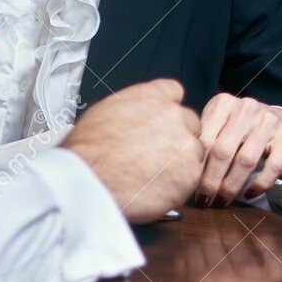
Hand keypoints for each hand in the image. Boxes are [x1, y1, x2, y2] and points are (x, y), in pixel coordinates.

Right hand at [62, 79, 203, 222]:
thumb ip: (132, 109)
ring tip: (152, 176)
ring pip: (194, 152)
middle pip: (190, 123)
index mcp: (150, 96)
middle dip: (177, 138)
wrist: (88, 180)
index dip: (167, 110)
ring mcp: (185, 144)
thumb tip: (137, 117)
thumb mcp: (104, 112)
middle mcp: (172, 115)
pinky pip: (192, 179)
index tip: (161, 123)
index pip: (174, 92)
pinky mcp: (190, 174)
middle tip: (157, 155)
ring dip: (180, 163)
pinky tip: (155, 189)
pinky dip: (178, 186)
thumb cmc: (87, 152)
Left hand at [196, 94, 281, 206]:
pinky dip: (260, 184)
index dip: (196, 166)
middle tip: (204, 200)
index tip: (189, 186)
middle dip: (211, 181)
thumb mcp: (219, 122)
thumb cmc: (239, 126)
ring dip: (231, 186)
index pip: (204, 139)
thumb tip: (181, 169)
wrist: (280, 119)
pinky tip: (248, 194)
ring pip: (246, 161)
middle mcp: (246, 108)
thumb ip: (202, 138)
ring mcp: (268, 121)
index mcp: (223, 103)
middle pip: (223, 151)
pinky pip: (272, 166)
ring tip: (221, 201)